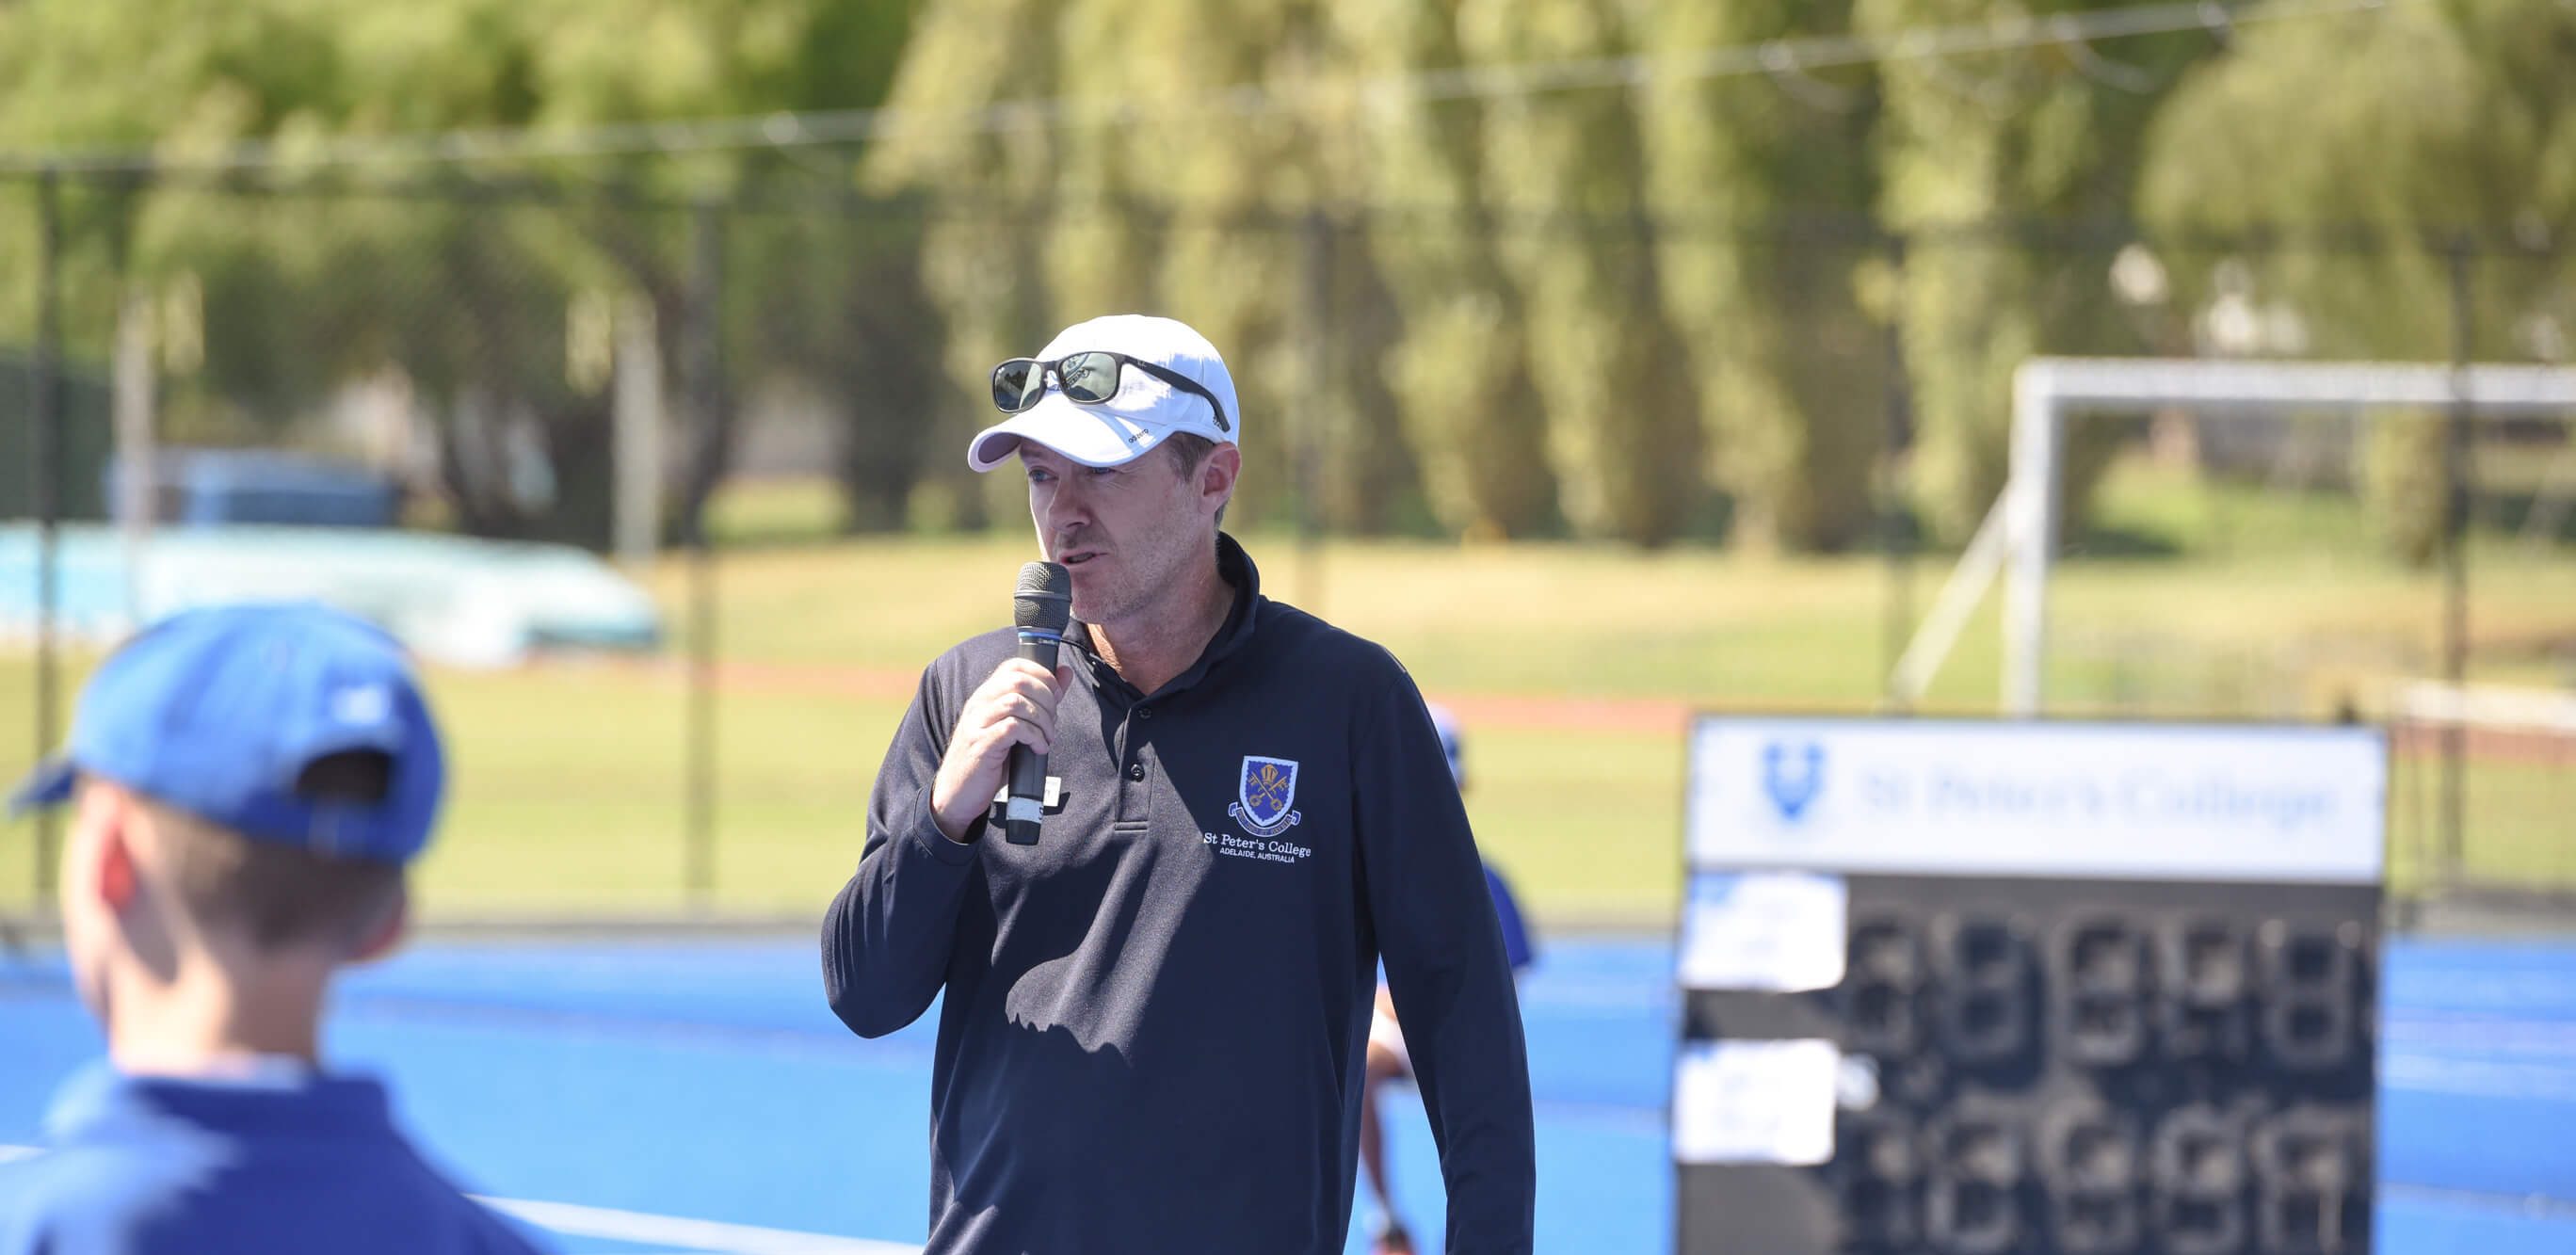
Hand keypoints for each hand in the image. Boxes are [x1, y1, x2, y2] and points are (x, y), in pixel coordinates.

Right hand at [930, 658, 1072, 842]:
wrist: (958, 794)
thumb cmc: (990, 760)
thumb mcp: (1016, 726)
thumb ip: (1040, 700)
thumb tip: (1065, 672)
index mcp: (987, 695)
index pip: (1015, 665)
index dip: (1042, 675)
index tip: (1056, 696)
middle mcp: (979, 704)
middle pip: (1019, 680)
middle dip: (1046, 699)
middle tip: (1051, 722)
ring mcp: (977, 723)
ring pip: (1017, 702)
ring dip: (1042, 720)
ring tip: (1046, 738)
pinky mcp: (980, 745)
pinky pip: (1012, 728)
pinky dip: (1033, 736)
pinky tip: (1037, 749)